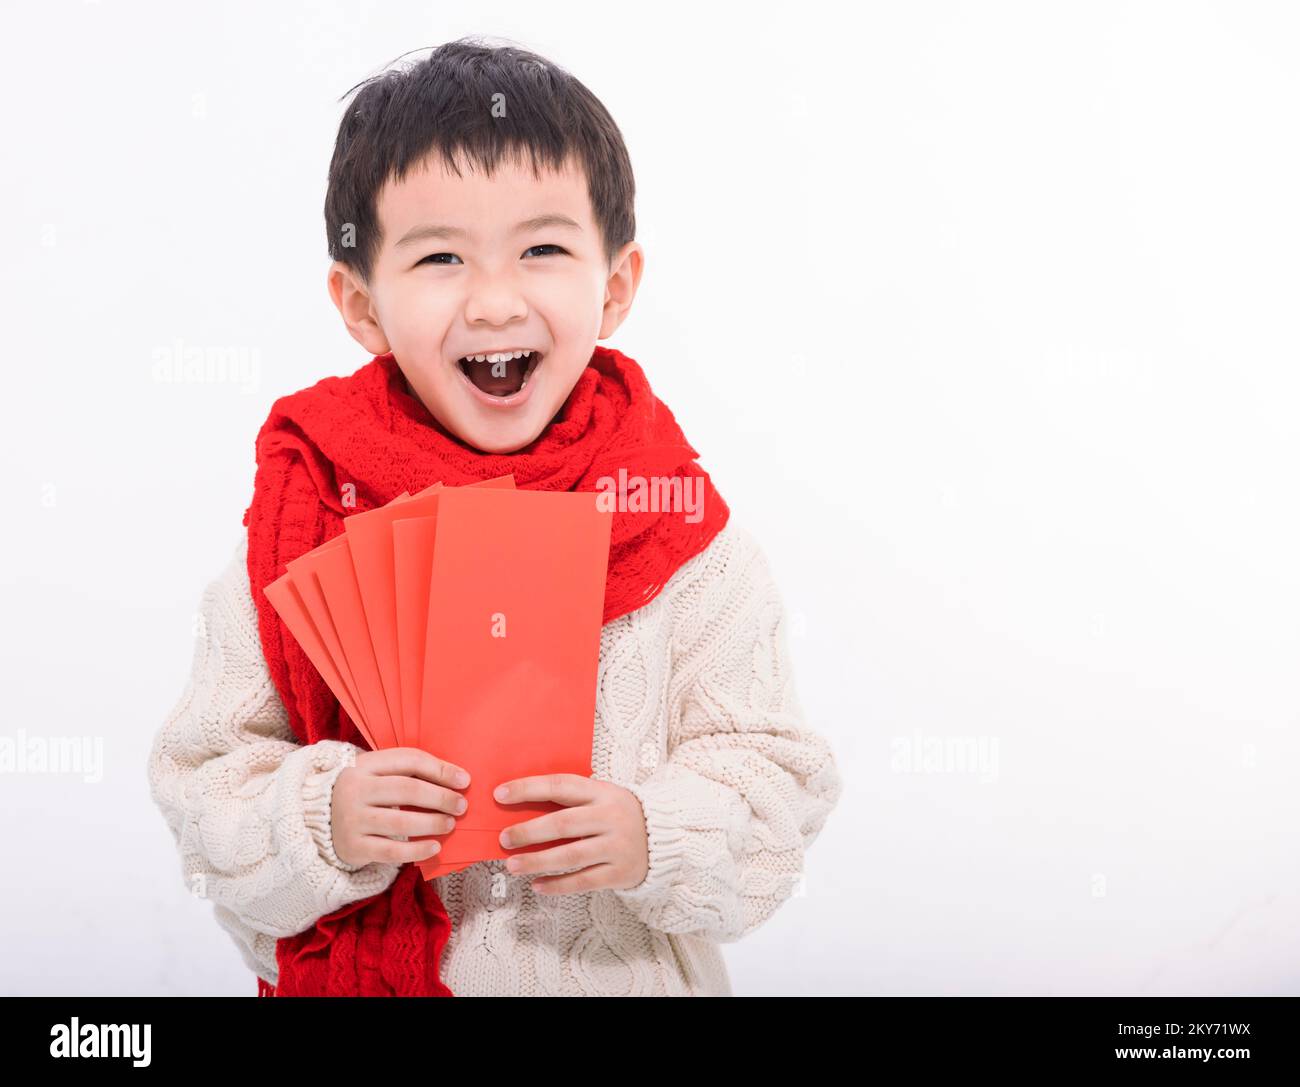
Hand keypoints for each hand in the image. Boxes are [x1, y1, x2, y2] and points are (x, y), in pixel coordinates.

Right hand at [330, 747, 469, 867]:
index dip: (440, 770)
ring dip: (432, 823)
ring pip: (401, 823)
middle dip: (440, 798)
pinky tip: (434, 847)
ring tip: (450, 824)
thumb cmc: (361, 793)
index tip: (464, 780)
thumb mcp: (375, 773)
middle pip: (408, 790)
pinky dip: (417, 850)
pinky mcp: (353, 847)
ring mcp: (352, 819)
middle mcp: (355, 789)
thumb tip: (455, 779)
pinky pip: (391, 852)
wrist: (316, 820)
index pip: (409, 761)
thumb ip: (406, 771)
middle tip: (461, 805)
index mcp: (364, 765)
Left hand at [494, 774, 647, 894]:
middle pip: (562, 824)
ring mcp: (616, 846)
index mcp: (602, 792)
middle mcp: (610, 817)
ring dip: (537, 861)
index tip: (500, 794)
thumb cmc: (620, 814)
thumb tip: (521, 807)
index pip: (560, 785)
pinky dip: (558, 885)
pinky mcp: (620, 872)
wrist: (665, 837)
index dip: (529, 789)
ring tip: (512, 865)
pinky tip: (538, 885)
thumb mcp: (603, 796)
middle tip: (504, 838)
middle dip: (529, 831)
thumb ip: (571, 799)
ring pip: (570, 856)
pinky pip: (583, 881)